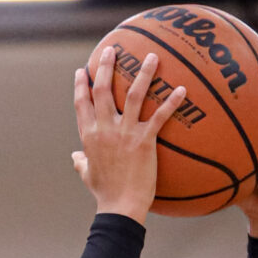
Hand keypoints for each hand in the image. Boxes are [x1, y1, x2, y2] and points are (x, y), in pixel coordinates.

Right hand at [70, 39, 187, 221]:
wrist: (120, 207)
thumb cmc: (104, 193)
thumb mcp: (87, 175)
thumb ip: (81, 162)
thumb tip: (75, 157)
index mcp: (89, 136)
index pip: (81, 103)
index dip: (81, 84)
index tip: (83, 70)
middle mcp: (105, 129)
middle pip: (104, 89)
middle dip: (107, 66)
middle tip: (112, 49)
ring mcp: (125, 133)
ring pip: (134, 94)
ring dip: (143, 73)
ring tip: (152, 56)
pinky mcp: (145, 141)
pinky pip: (160, 116)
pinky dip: (171, 102)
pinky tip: (182, 90)